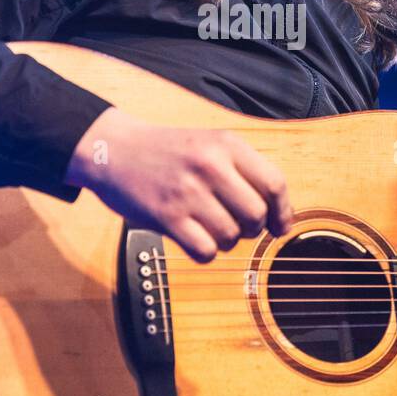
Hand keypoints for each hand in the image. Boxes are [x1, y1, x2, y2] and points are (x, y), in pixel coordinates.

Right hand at [65, 106, 294, 262]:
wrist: (113, 149)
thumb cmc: (169, 152)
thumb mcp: (210, 144)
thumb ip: (245, 172)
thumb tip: (279, 219)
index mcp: (227, 144)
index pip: (274, 184)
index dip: (283, 212)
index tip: (278, 226)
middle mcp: (210, 165)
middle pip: (256, 215)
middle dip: (253, 229)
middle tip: (237, 225)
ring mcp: (188, 192)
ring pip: (232, 236)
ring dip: (225, 240)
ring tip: (209, 226)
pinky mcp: (167, 216)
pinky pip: (205, 251)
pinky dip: (204, 251)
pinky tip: (193, 237)